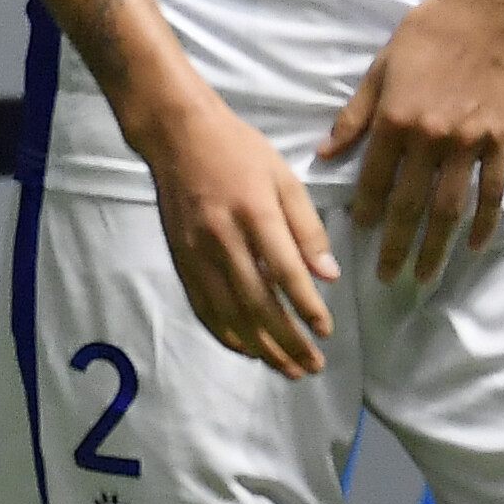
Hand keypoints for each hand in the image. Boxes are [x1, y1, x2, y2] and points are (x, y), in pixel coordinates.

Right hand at [131, 94, 338, 375]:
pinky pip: (202, 305)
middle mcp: (221, 238)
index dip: (306, 307)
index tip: (326, 331)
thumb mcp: (284, 177)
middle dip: (286, 339)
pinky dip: (224, 332)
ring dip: (259, 346)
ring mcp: (195, 251)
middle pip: (256, 302)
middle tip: (311, 366)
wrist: (176, 134)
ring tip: (285, 368)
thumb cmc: (238, 150)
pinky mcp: (180, 257)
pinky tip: (245, 349)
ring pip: (228, 311)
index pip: (284, 272)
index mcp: (254, 213)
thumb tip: (328, 275)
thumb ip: (306, 228)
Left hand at [323, 0, 503, 280]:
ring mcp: (469, 142)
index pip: (374, 180)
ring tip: (425, 275)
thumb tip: (323, 154)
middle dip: (396, 246)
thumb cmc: (426, 35)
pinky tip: (475, 246)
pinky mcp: (500, 139)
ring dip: (437, 246)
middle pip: (410, 205)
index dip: (365, 212)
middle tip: (387, 279)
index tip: (358, 239)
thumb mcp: (379, 70)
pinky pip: (492, 190)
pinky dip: (485, 221)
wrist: (486, 11)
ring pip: (450, 207)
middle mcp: (430, 137)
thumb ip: (354, 117)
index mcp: (395, 119)